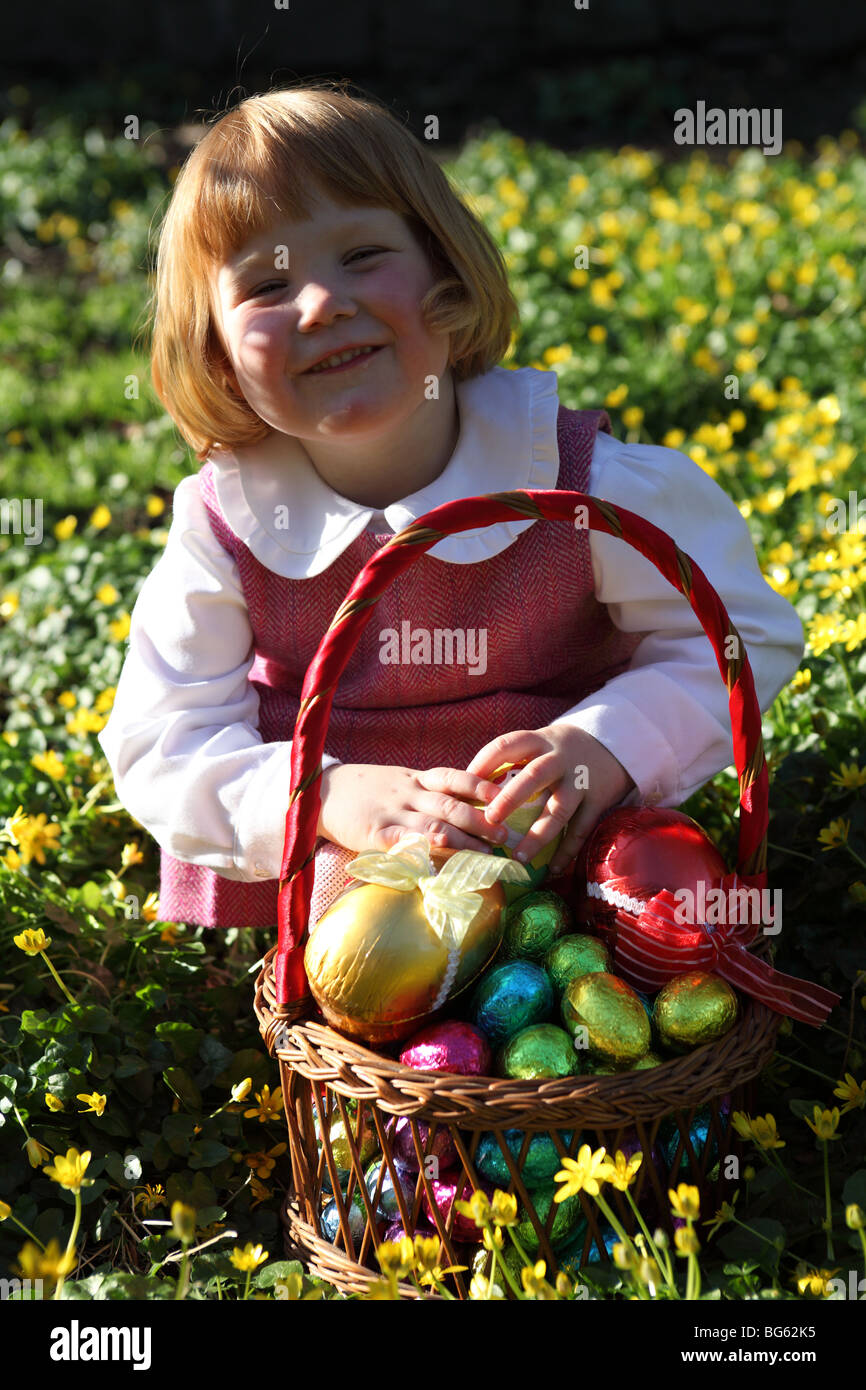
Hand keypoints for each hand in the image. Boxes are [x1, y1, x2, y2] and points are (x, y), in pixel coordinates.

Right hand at [316, 763, 511, 856]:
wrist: (322, 791)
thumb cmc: (367, 789)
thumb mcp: (400, 781)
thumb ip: (428, 791)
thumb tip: (467, 803)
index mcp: (416, 778)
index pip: (454, 777)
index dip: (479, 785)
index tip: (502, 796)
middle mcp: (408, 793)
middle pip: (450, 805)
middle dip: (481, 820)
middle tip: (506, 836)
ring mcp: (391, 813)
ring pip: (433, 825)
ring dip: (462, 840)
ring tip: (486, 855)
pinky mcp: (374, 833)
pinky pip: (403, 843)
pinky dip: (423, 852)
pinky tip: (441, 863)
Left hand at [465, 725, 635, 876]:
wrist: (612, 745)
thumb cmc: (559, 751)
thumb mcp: (538, 743)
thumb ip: (511, 760)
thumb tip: (469, 789)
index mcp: (539, 742)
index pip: (507, 745)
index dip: (484, 762)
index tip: (467, 784)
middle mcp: (560, 760)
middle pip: (534, 776)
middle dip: (511, 798)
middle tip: (490, 819)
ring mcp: (580, 781)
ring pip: (559, 809)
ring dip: (538, 835)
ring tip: (519, 856)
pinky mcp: (598, 801)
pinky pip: (581, 829)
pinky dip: (568, 851)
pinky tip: (553, 869)